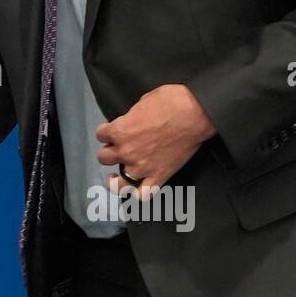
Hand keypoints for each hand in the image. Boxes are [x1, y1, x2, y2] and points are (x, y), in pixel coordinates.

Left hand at [95, 84, 216, 200]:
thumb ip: (131, 117)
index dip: (106, 132)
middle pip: (104, 157)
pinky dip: (139, 193)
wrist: (195, 114)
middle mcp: (127, 151)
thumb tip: (132, 121)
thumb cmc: (171, 102)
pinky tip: (138, 188)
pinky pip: (143, 194)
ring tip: (115, 176)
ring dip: (115, 179)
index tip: (111, 131)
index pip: (101, 134)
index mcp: (120, 131)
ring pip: (117, 182)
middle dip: (110, 151)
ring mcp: (142, 167)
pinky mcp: (159, 176)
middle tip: (117, 148)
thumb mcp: (142, 102)